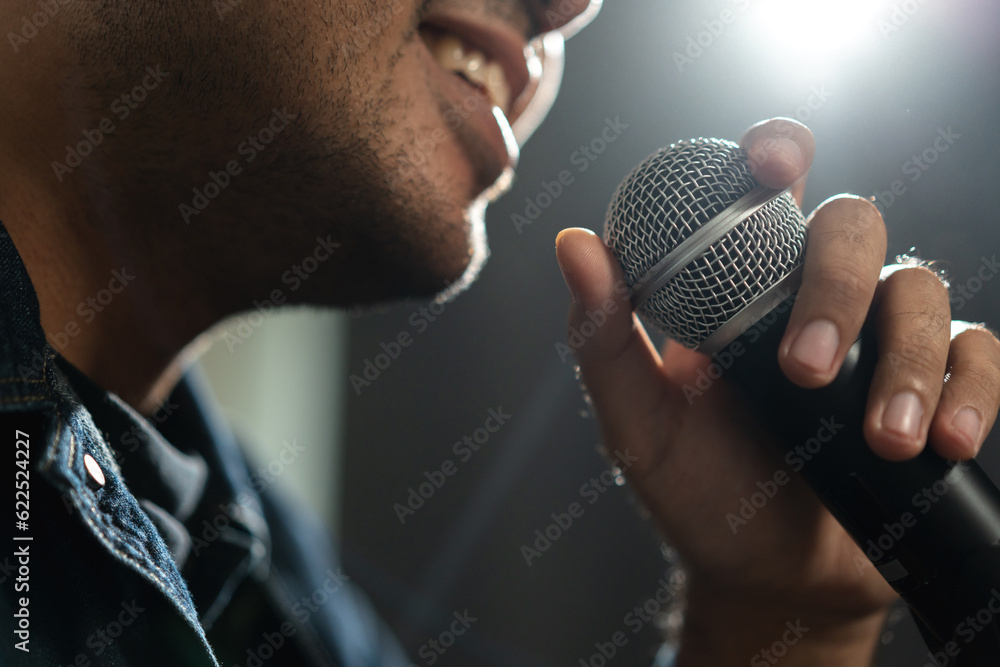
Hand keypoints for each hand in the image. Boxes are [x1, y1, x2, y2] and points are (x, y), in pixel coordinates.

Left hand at [553, 118, 999, 665]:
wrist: (766, 579)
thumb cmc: (696, 491)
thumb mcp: (638, 424)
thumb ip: (604, 339)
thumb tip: (574, 242)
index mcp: (738, 287)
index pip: (763, 190)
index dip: (775, 151)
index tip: (771, 162)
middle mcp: (812, 298)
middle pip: (853, 226)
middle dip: (837, 284)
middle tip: (804, 370)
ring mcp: (876, 341)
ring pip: (918, 289)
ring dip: (906, 358)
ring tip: (883, 440)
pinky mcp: (932, 388)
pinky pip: (976, 354)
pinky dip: (972, 389)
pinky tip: (945, 440)